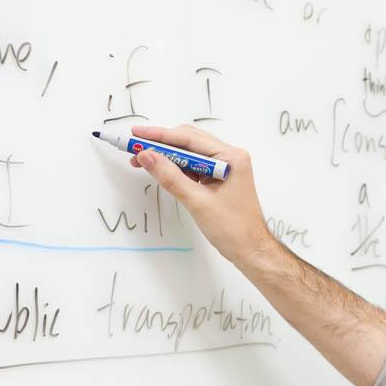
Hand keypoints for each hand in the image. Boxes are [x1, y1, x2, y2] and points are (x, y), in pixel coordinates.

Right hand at [129, 123, 274, 264]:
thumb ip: (170, 176)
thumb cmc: (233, 229)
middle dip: (161, 145)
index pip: (189, 139)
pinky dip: (177, 168)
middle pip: (189, 142)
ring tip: (142, 161)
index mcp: (231, 157)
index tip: (137, 134)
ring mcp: (225, 167)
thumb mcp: (196, 201)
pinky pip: (194, 167)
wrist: (251, 250)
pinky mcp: (220, 178)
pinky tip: (161, 171)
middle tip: (134, 148)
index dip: (160, 136)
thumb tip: (146, 156)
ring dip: (167, 157)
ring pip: (190, 155)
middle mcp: (230, 157)